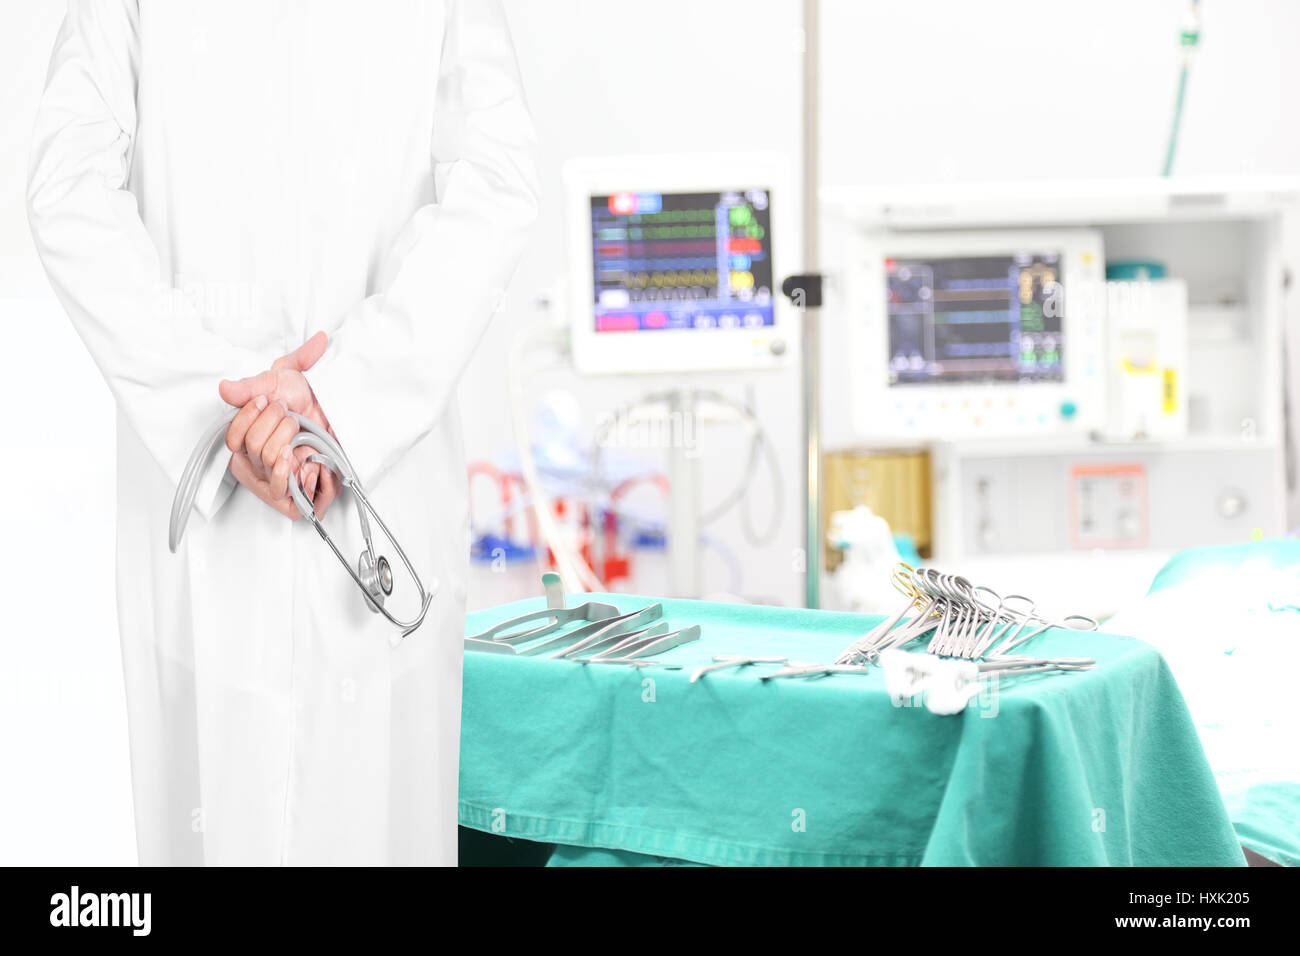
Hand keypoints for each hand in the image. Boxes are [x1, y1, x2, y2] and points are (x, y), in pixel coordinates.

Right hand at [220, 331, 338, 519]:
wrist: (339, 410)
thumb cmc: (307, 398)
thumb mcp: (276, 383)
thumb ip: (249, 387)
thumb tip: (224, 389)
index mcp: (248, 442)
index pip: (233, 440)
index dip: (247, 418)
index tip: (263, 400)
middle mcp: (260, 463)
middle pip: (255, 449)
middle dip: (275, 424)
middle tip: (291, 415)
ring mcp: (279, 479)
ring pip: (272, 462)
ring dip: (289, 439)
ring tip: (301, 431)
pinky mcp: (301, 493)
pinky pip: (289, 497)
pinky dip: (302, 477)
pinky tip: (311, 463)